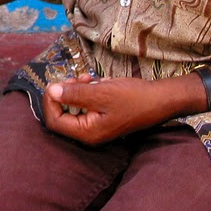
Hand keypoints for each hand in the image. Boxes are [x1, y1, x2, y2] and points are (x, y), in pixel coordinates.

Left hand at [41, 74, 183, 144]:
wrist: (160, 99)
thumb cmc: (133, 98)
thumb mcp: (101, 93)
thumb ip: (74, 93)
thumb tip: (51, 91)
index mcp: (87, 132)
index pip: (54, 120)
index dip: (50, 101)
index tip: (57, 83)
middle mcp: (89, 133)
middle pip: (61, 113)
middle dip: (64, 92)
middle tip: (77, 78)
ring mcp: (95, 125)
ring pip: (72, 106)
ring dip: (75, 89)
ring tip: (88, 78)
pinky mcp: (101, 116)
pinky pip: (84, 104)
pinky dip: (85, 91)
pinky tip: (95, 81)